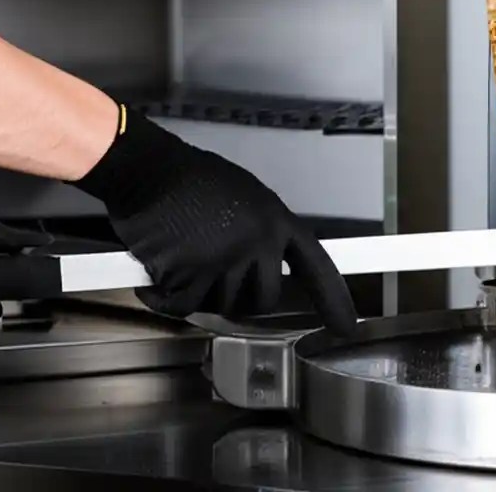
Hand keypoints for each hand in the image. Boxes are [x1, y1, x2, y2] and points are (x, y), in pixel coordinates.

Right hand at [73, 106, 356, 334]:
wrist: (149, 170)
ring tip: (181, 261)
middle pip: (262, 301)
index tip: (345, 326)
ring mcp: (226, 260)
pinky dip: (163, 300)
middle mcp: (257, 244)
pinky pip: (182, 307)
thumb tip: (259, 266)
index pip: (316, 265)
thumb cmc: (189, 180)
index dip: (333, 299)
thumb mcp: (243, 198)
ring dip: (197, 295)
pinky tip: (154, 283)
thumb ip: (259, 233)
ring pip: (220, 307)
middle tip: (213, 281)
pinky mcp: (192, 273)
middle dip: (239, 300)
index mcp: (275, 221)